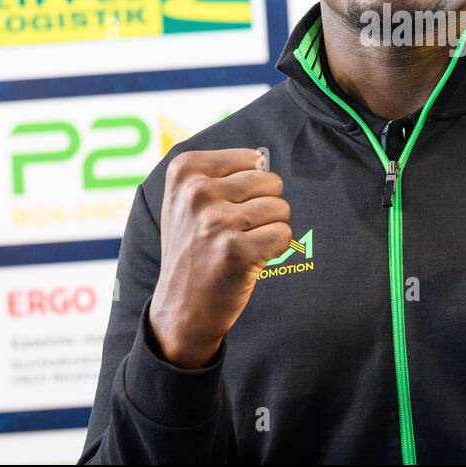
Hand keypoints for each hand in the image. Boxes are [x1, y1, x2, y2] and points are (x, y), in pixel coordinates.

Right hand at [149, 148, 292, 367]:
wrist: (181, 308)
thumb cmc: (194, 248)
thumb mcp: (187, 199)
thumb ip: (223, 172)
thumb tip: (262, 158)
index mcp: (184, 170)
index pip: (253, 159)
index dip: (249, 188)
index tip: (224, 209)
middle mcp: (196, 192)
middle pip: (270, 181)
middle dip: (264, 208)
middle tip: (237, 232)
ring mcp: (215, 222)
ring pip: (281, 208)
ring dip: (269, 229)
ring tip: (241, 246)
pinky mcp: (236, 251)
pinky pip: (284, 234)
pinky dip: (275, 249)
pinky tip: (250, 260)